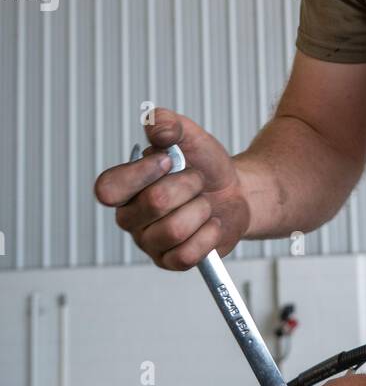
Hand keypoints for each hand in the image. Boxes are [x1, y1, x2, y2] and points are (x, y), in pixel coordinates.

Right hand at [94, 108, 249, 268]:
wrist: (237, 192)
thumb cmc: (205, 166)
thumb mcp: (189, 136)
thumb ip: (168, 123)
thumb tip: (155, 126)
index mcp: (125, 188)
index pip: (107, 189)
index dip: (140, 174)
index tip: (168, 159)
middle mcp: (131, 217)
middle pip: (154, 204)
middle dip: (188, 185)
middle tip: (197, 180)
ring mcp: (150, 243)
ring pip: (174, 231)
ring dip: (201, 210)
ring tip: (204, 203)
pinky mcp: (171, 262)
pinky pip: (186, 256)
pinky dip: (209, 235)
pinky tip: (212, 224)